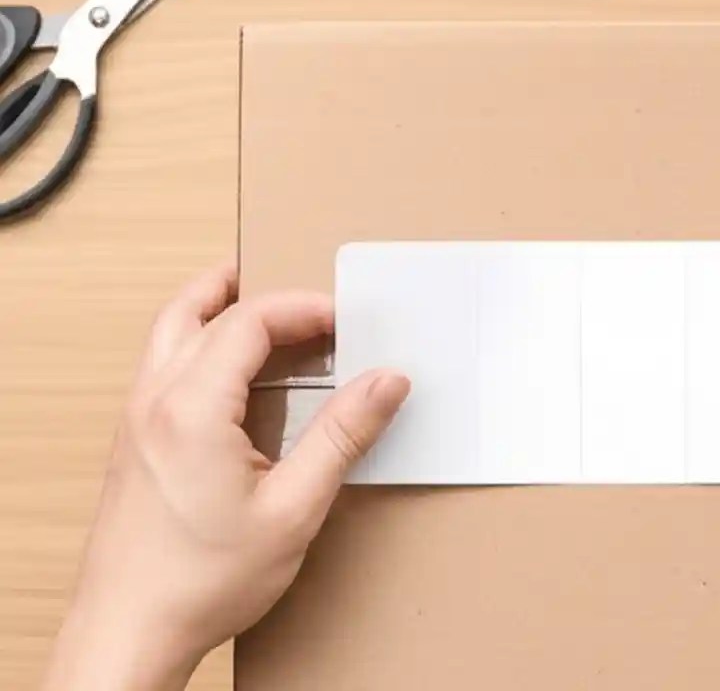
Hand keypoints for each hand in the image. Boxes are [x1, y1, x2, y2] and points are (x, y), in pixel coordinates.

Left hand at [42, 263, 409, 690]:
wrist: (129, 630)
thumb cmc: (200, 581)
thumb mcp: (294, 509)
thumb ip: (342, 436)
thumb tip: (385, 382)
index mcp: (192, 408)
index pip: (250, 321)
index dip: (303, 309)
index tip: (344, 322)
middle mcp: (153, 401)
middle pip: (199, 309)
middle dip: (259, 293)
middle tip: (303, 297)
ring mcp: (134, 420)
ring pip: (169, 330)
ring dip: (216, 308)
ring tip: (261, 310)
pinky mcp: (130, 442)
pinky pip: (160, 364)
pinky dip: (197, 343)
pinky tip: (231, 374)